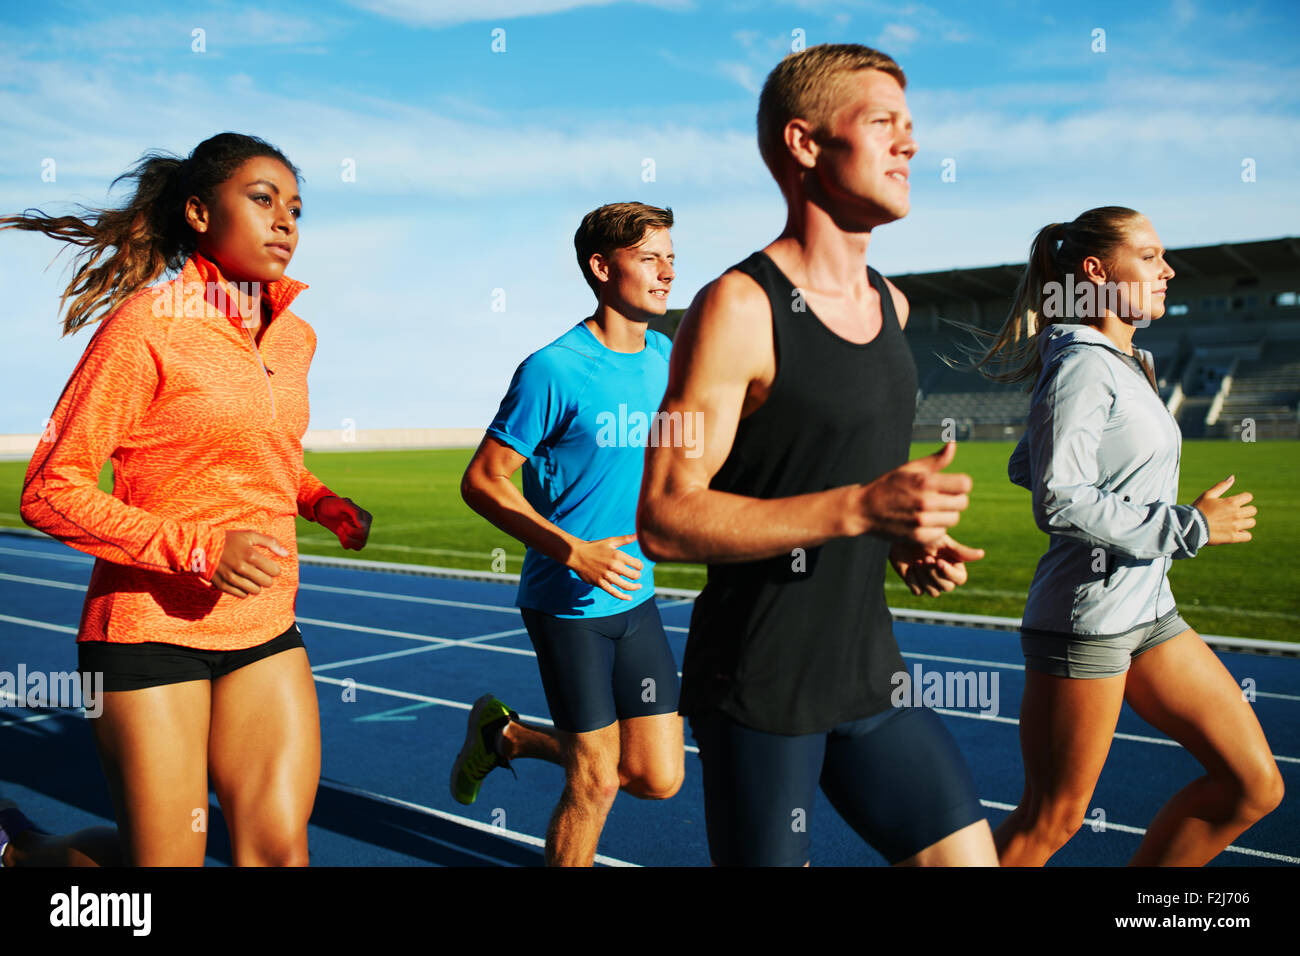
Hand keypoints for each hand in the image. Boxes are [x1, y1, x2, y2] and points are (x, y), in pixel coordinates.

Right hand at [210, 530, 286, 597]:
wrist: (202, 546)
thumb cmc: (229, 539)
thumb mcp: (250, 535)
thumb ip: (270, 542)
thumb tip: (286, 554)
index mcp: (250, 555)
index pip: (274, 571)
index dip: (274, 569)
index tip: (269, 565)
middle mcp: (241, 568)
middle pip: (267, 583)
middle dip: (267, 578)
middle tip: (260, 572)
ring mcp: (231, 578)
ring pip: (255, 591)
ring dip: (256, 585)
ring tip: (251, 576)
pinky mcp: (222, 585)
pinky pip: (242, 595)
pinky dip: (245, 590)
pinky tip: (241, 581)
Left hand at [316, 496, 372, 549]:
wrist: (324, 510)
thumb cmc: (334, 505)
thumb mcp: (344, 504)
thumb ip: (355, 513)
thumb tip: (363, 526)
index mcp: (366, 517)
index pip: (364, 531)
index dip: (352, 530)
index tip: (343, 522)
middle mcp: (366, 526)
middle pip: (362, 539)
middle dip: (348, 535)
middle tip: (340, 526)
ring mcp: (360, 533)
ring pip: (359, 546)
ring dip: (346, 540)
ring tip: (340, 530)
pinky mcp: (354, 539)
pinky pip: (354, 548)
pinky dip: (345, 543)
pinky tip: (340, 534)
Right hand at [566, 533, 643, 599]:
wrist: (576, 554)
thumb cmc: (594, 547)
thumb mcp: (610, 541)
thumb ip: (625, 539)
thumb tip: (637, 535)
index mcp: (618, 555)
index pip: (637, 564)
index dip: (640, 566)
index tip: (638, 567)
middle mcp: (613, 566)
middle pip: (634, 576)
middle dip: (638, 576)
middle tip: (637, 575)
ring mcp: (607, 576)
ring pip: (626, 586)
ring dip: (634, 587)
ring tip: (638, 586)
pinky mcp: (600, 583)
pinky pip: (614, 592)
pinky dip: (623, 596)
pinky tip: (629, 598)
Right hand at [854, 443, 972, 544]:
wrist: (863, 509)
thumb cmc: (888, 485)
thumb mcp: (910, 468)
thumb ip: (936, 460)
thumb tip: (953, 444)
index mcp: (925, 481)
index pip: (965, 484)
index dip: (960, 484)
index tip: (950, 485)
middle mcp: (925, 502)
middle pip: (962, 503)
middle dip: (954, 499)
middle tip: (939, 498)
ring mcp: (922, 521)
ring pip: (954, 519)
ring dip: (946, 515)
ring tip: (930, 510)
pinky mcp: (918, 537)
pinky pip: (941, 532)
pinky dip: (935, 528)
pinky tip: (923, 521)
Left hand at [890, 534, 985, 596]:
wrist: (899, 537)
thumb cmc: (923, 536)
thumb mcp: (942, 542)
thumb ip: (960, 551)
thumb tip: (982, 554)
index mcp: (953, 566)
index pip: (960, 579)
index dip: (949, 573)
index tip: (938, 561)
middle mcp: (943, 576)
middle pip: (947, 588)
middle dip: (935, 574)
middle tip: (925, 558)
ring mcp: (929, 582)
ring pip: (934, 592)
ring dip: (924, 577)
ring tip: (917, 561)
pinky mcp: (915, 584)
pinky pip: (918, 591)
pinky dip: (913, 580)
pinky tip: (909, 567)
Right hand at [1192, 475, 1255, 544]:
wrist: (1190, 526)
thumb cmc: (1198, 509)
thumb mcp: (1208, 495)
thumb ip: (1221, 486)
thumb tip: (1232, 477)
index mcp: (1231, 502)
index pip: (1248, 497)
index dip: (1243, 499)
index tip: (1237, 502)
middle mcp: (1236, 513)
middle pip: (1252, 510)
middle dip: (1246, 511)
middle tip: (1235, 514)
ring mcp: (1235, 526)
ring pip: (1251, 522)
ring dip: (1245, 523)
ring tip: (1235, 524)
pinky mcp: (1233, 537)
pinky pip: (1248, 536)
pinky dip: (1244, 535)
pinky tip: (1236, 533)